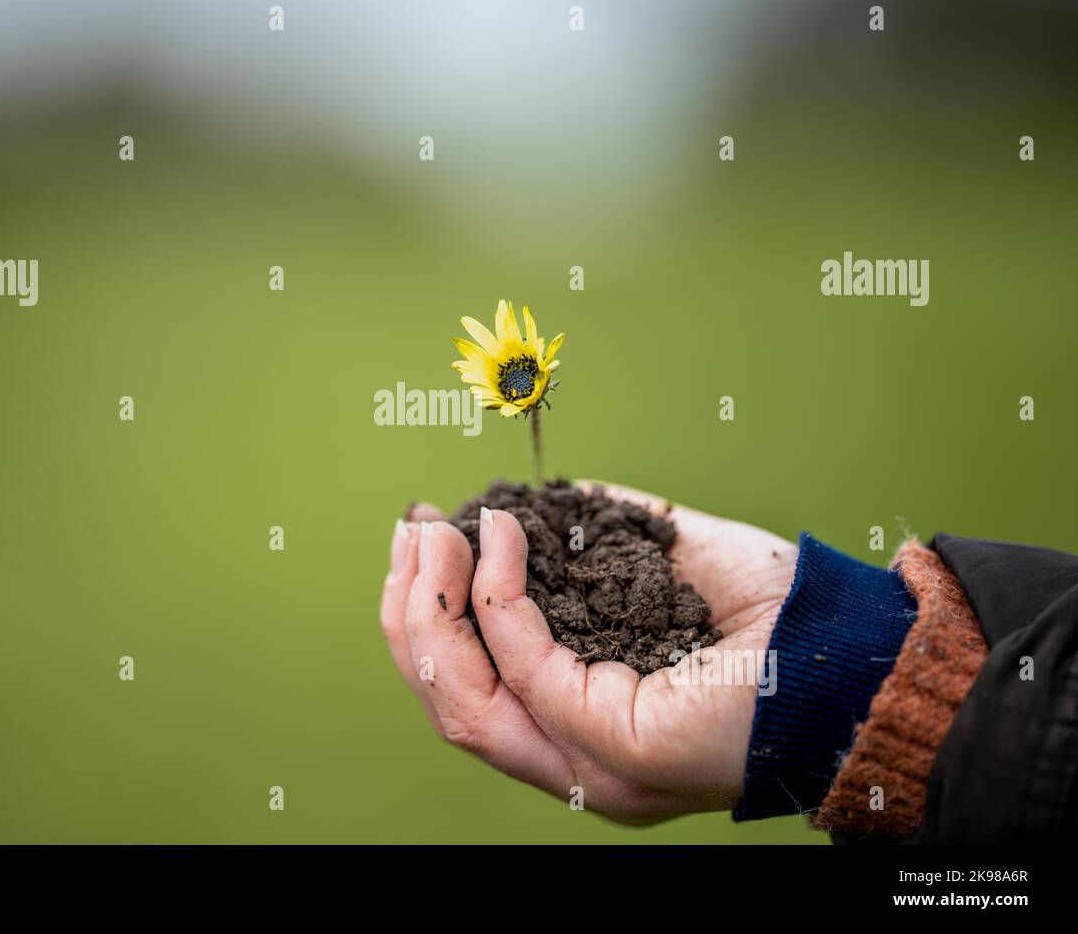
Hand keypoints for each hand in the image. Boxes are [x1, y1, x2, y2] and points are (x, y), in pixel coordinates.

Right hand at [379, 482, 797, 823]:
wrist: (853, 643)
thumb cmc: (770, 613)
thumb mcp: (649, 568)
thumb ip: (584, 544)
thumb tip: (524, 501)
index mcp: (581, 726)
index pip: (468, 688)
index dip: (427, 613)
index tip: (420, 536)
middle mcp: (576, 759)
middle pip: (448, 701)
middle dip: (412, 609)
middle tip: (412, 528)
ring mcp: (592, 762)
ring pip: (461, 701)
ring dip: (432, 605)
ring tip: (434, 530)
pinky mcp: (615, 745)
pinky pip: (525, 663)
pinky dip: (497, 592)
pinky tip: (501, 534)